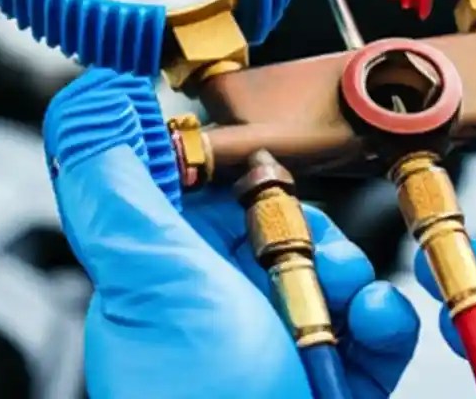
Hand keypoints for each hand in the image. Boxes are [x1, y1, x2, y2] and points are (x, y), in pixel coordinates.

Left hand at [45, 69, 418, 398]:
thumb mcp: (148, 281)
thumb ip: (119, 191)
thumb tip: (88, 103)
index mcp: (171, 275)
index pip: (211, 192)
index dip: (249, 173)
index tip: (273, 163)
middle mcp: (226, 306)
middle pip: (291, 227)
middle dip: (315, 233)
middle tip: (309, 259)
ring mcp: (285, 344)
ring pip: (341, 271)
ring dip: (357, 277)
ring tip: (349, 304)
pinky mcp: (338, 377)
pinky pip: (378, 327)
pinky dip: (387, 322)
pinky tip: (377, 328)